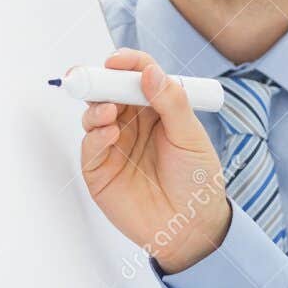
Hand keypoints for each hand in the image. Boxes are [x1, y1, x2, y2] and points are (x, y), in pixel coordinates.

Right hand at [79, 49, 230, 273]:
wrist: (190, 227)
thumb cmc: (197, 181)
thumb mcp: (191, 137)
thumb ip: (172, 103)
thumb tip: (150, 71)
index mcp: (158, 109)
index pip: (138, 76)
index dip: (128, 64)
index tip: (119, 60)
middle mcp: (133, 122)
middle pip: (109, 90)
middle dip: (101, 81)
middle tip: (101, 76)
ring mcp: (114, 144)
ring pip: (95, 114)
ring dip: (98, 107)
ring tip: (109, 111)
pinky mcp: (100, 169)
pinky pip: (90, 146)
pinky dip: (96, 136)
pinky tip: (110, 134)